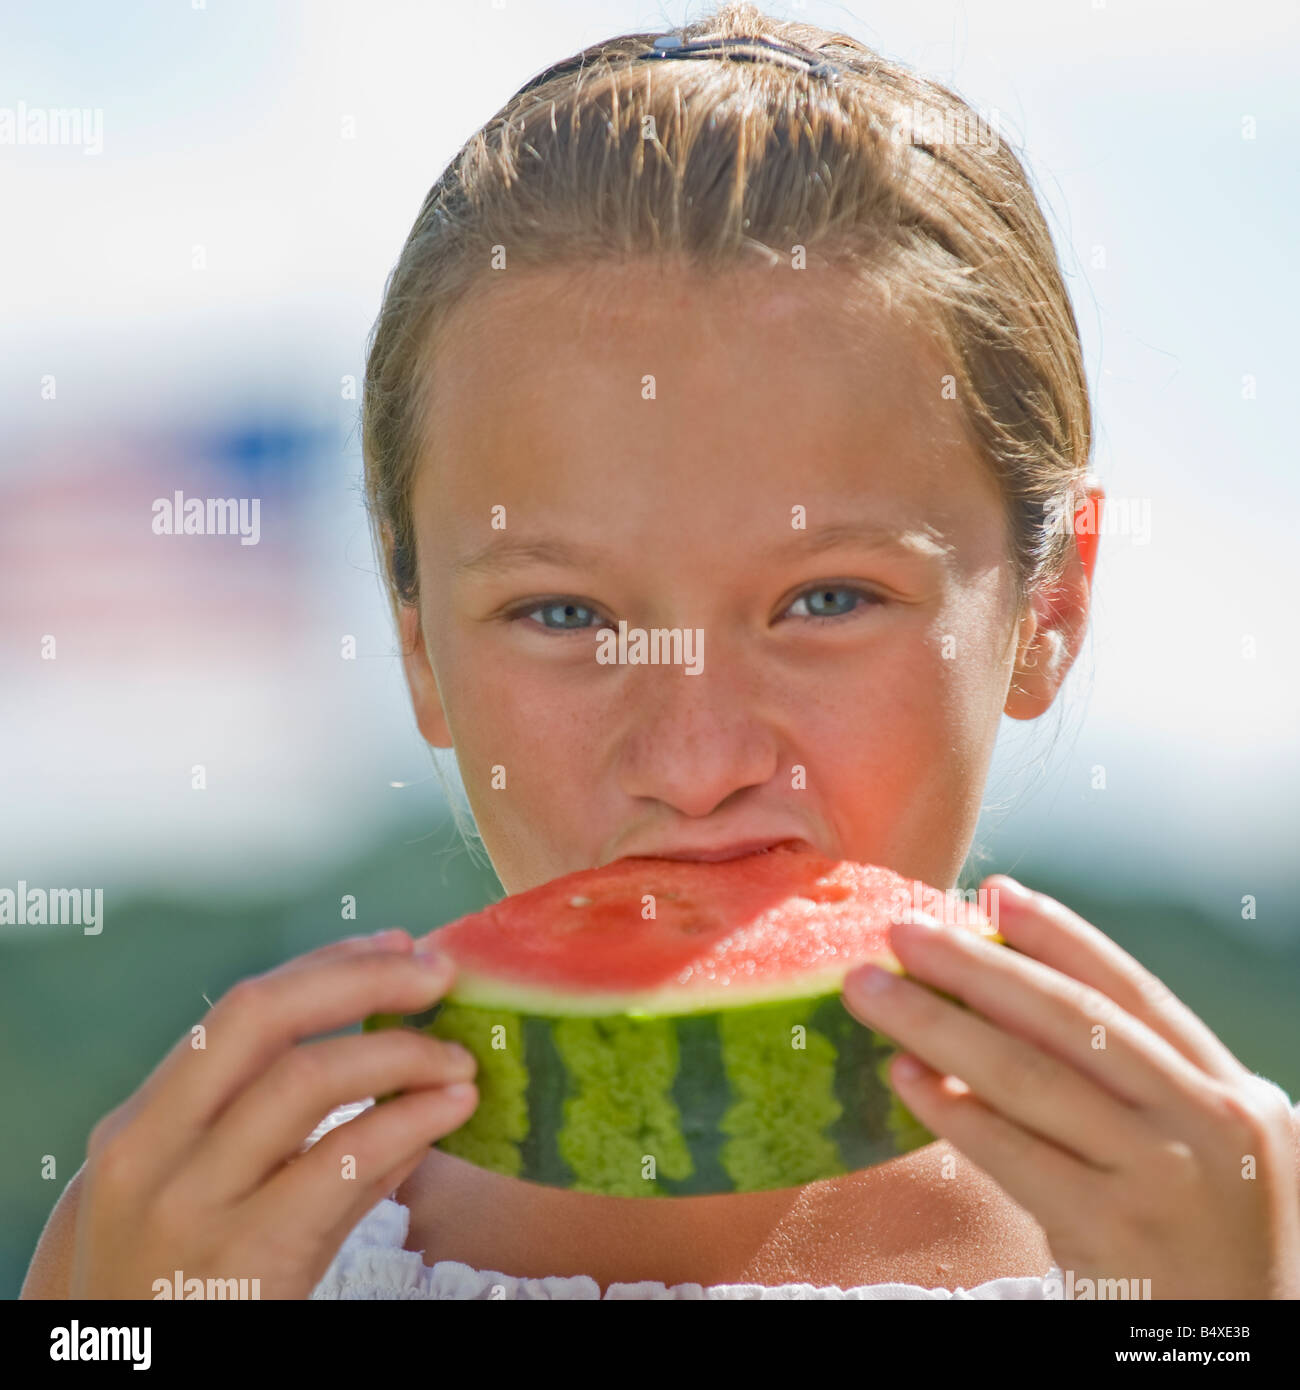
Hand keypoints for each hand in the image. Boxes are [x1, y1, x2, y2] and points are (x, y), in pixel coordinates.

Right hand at [71, 929, 477, 1298]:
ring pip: (306, 1079)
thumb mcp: (210, 1201)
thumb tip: (408, 1068)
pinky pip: (341, 1160)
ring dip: (399, 1053)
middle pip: (262, 1016)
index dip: (326, 964)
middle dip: (360, 977)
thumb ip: (302, 1138)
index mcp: (142, 1123)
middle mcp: (153, 1151)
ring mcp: (194, 1203)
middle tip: (436, 971)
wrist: (138, 1383)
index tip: (394, 944)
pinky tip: (450, 1108)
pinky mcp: (246, 1254)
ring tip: (458, 1058)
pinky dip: (408, 1118)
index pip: (240, 1011)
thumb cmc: (181, 1294)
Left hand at [842, 876, 1299, 1299]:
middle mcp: (1209, 1123)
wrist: (1238, 1353)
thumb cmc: (1194, 1240)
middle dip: (975, 965)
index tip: (991, 892)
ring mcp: (1165, 1179)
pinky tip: (904, 1079)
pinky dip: (953, 1110)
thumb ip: (1123, 1075)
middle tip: (899, 931)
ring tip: (870, 992)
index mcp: (1230, 1088)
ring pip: (1029, 1077)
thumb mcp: (1191, 1145)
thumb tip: (999, 985)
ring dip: (937, 1025)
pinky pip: (1015, 1156)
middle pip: (1070, 1020)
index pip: (1131, 991)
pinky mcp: (1115, 1234)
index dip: (1058, 936)